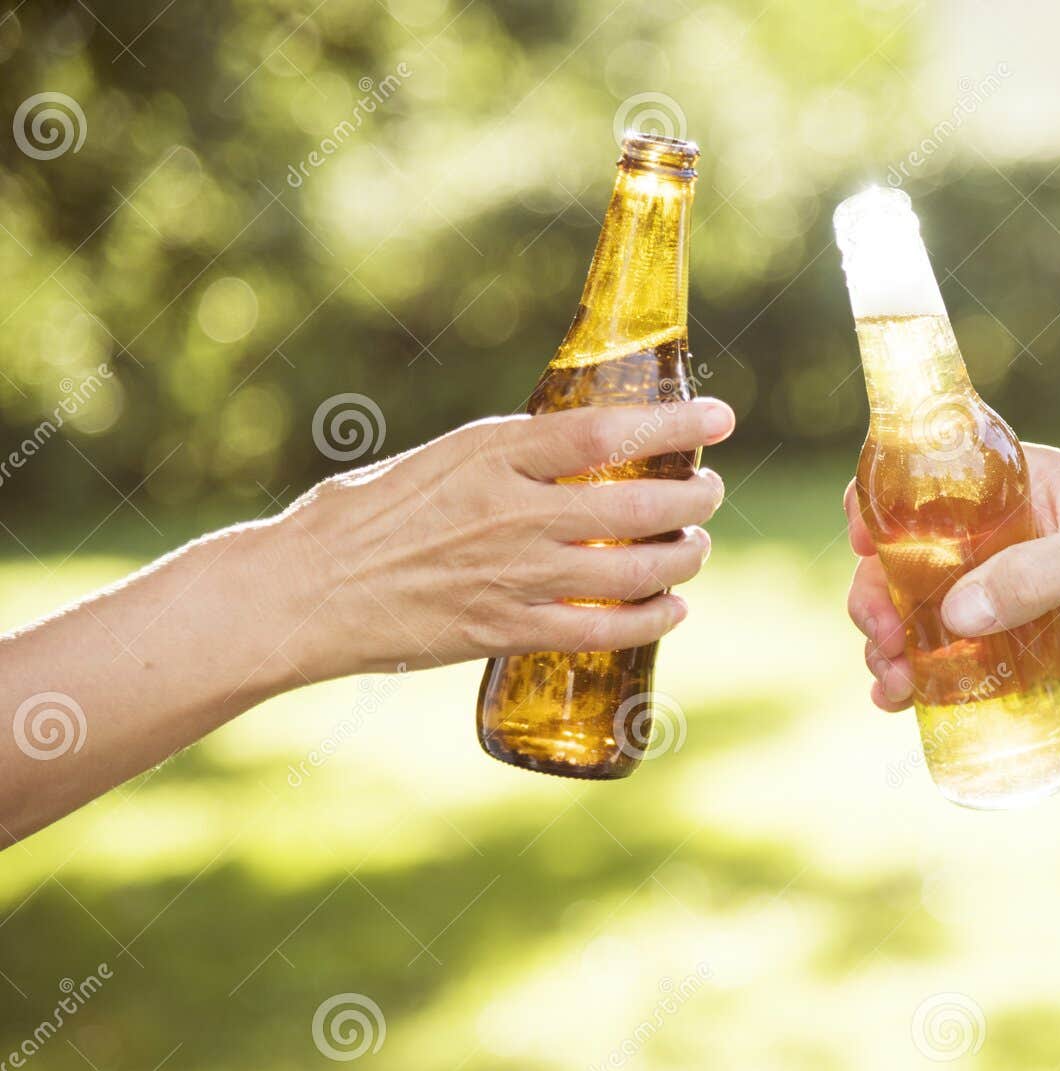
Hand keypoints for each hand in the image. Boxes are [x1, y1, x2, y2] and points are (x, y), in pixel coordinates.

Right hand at [268, 398, 734, 680]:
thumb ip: (511, 456)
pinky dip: (650, 619)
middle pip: (637, 504)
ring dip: (683, 558)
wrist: (306, 590)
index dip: (676, 426)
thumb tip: (576, 450)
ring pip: (633, 570)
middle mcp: (512, 513)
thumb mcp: (442, 458)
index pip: (608, 431)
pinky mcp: (506, 631)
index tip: (722, 419)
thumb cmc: (366, 514)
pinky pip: (602, 631)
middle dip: (694, 498)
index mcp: (492, 455)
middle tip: (711, 491)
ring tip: (695, 546)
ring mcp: (513, 577)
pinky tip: (672, 608)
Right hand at [845, 442, 1059, 706]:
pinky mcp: (1031, 654)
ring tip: (888, 679)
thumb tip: (952, 616)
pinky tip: (901, 703)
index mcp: (1020, 491)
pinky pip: (961, 665)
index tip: (861, 543)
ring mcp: (1015, 601)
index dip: (882, 504)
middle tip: (882, 633)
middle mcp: (1007, 542)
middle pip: (912, 561)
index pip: (931, 481)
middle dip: (879, 595)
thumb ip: (1032, 577)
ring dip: (892, 644)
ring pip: (927, 618)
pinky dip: (923, 682)